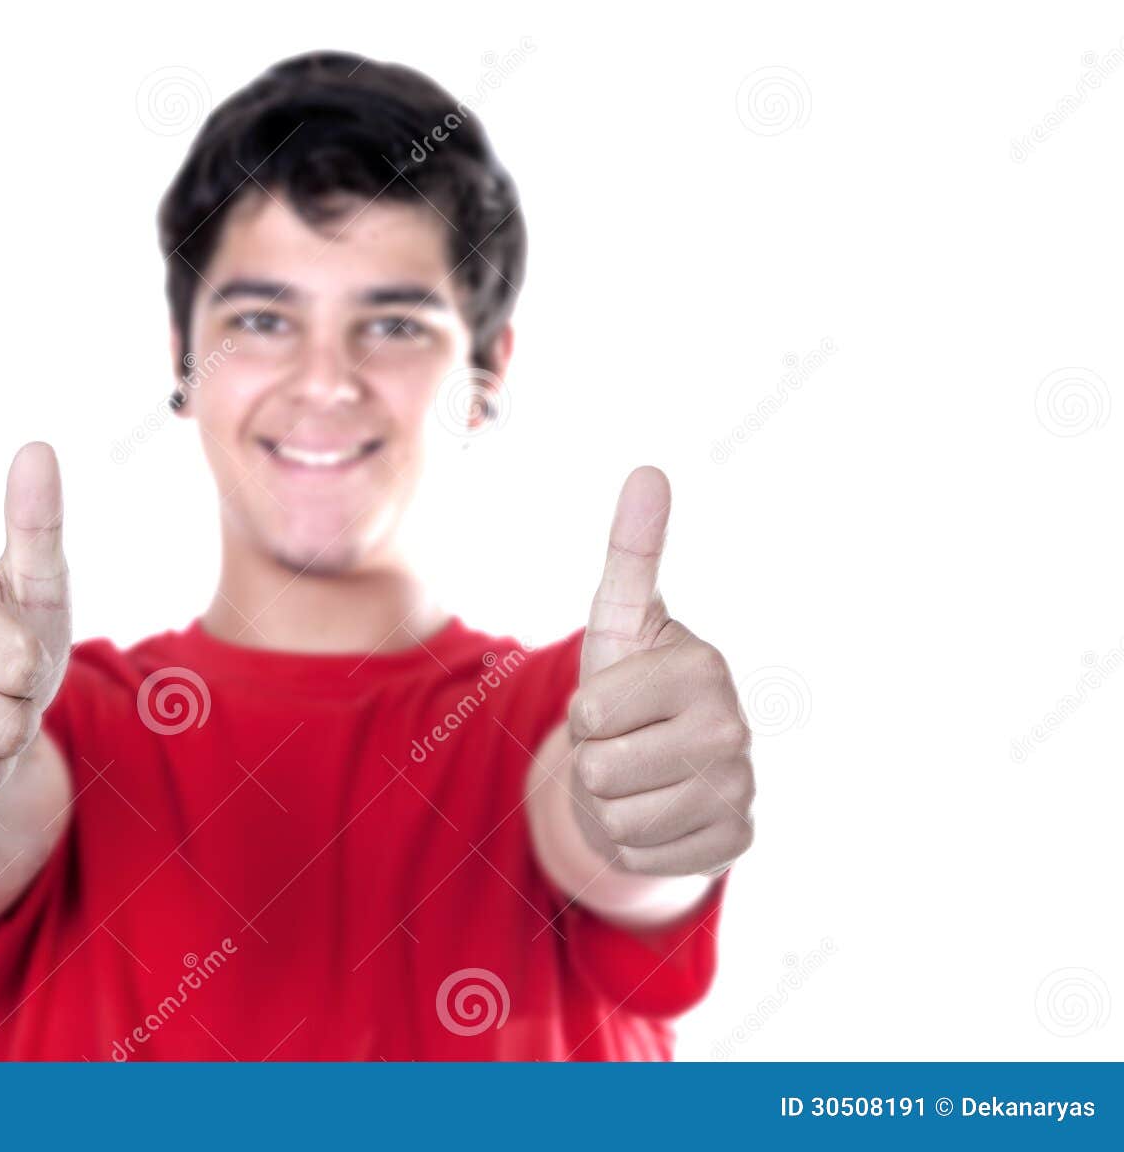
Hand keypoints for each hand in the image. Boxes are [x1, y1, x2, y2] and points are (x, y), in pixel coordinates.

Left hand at [569, 466, 754, 876]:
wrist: (661, 761)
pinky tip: (659, 812)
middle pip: (600, 773)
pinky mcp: (735, 843)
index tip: (618, 699)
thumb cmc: (633, 681)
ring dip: (609, 806)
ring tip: (639, 775)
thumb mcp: (621, 620)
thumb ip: (632, 550)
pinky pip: (639, 859)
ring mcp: (742, 791)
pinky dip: (632, 843)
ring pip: (616, 823)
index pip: (591, 715)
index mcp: (704, 668)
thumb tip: (648, 469)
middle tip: (626, 742)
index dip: (585, 713)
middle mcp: (736, 729)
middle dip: (594, 761)